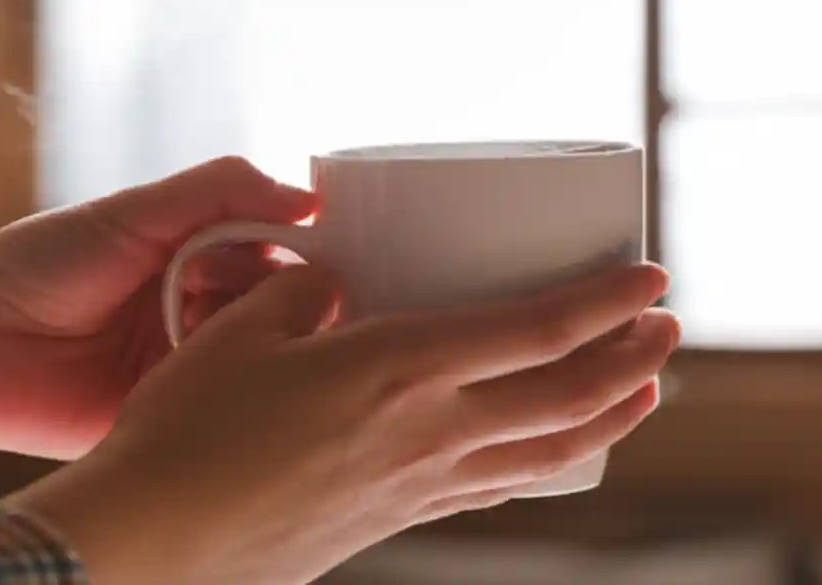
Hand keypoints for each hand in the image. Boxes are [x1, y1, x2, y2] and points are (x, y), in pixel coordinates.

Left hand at [0, 157, 313, 460]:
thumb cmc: (39, 266)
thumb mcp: (134, 211)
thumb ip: (220, 191)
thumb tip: (308, 197)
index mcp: (196, 256)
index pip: (276, 247)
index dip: (295, 244)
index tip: (314, 245)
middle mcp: (202, 308)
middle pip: (277, 297)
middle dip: (269, 288)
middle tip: (235, 288)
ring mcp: (192, 361)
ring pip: (261, 346)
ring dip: (248, 333)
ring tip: (208, 324)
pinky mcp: (178, 412)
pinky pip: (228, 399)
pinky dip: (231, 381)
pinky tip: (220, 370)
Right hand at [10, 263, 676, 584]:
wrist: (154, 543)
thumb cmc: (187, 432)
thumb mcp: (245, 330)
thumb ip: (307, 293)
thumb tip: (337, 286)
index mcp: (401, 366)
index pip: (538, 330)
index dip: (606, 302)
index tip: (654, 278)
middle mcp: (430, 429)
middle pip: (567, 395)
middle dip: (632, 360)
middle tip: (667, 330)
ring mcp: (421, 483)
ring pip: (549, 450)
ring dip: (608, 416)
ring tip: (644, 392)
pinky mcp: (398, 518)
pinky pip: (499, 485)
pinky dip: (547, 462)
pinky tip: (552, 450)